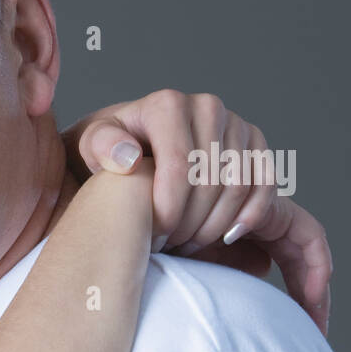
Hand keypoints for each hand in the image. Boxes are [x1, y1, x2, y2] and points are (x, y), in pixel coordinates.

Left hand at [60, 89, 331, 335]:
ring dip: (215, 224)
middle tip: (167, 247)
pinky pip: (265, 183)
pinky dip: (250, 215)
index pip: (181, 165)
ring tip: (185, 244)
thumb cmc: (100, 155)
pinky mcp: (254, 145)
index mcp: (167, 104)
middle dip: (190, 222)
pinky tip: (226, 237)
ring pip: (240, 185)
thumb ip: (98, 146)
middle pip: (213, 178)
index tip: (150, 237)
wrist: (124, 153)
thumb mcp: (85, 147)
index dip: (169, 209)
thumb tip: (128, 157)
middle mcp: (207, 106)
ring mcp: (234, 124)